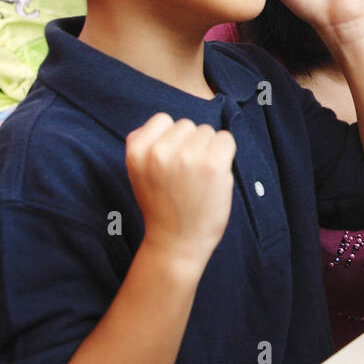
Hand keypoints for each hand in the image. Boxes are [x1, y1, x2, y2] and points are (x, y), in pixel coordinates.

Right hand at [125, 113, 235, 272]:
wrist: (176, 243)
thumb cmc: (162, 207)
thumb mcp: (140, 172)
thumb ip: (150, 145)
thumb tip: (171, 123)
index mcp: (137, 150)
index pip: (162, 120)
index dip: (171, 139)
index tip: (171, 161)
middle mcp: (159, 151)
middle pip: (187, 125)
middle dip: (191, 144)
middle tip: (187, 174)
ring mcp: (187, 156)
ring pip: (207, 131)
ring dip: (208, 148)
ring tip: (200, 177)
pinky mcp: (212, 164)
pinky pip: (226, 139)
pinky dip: (225, 153)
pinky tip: (215, 174)